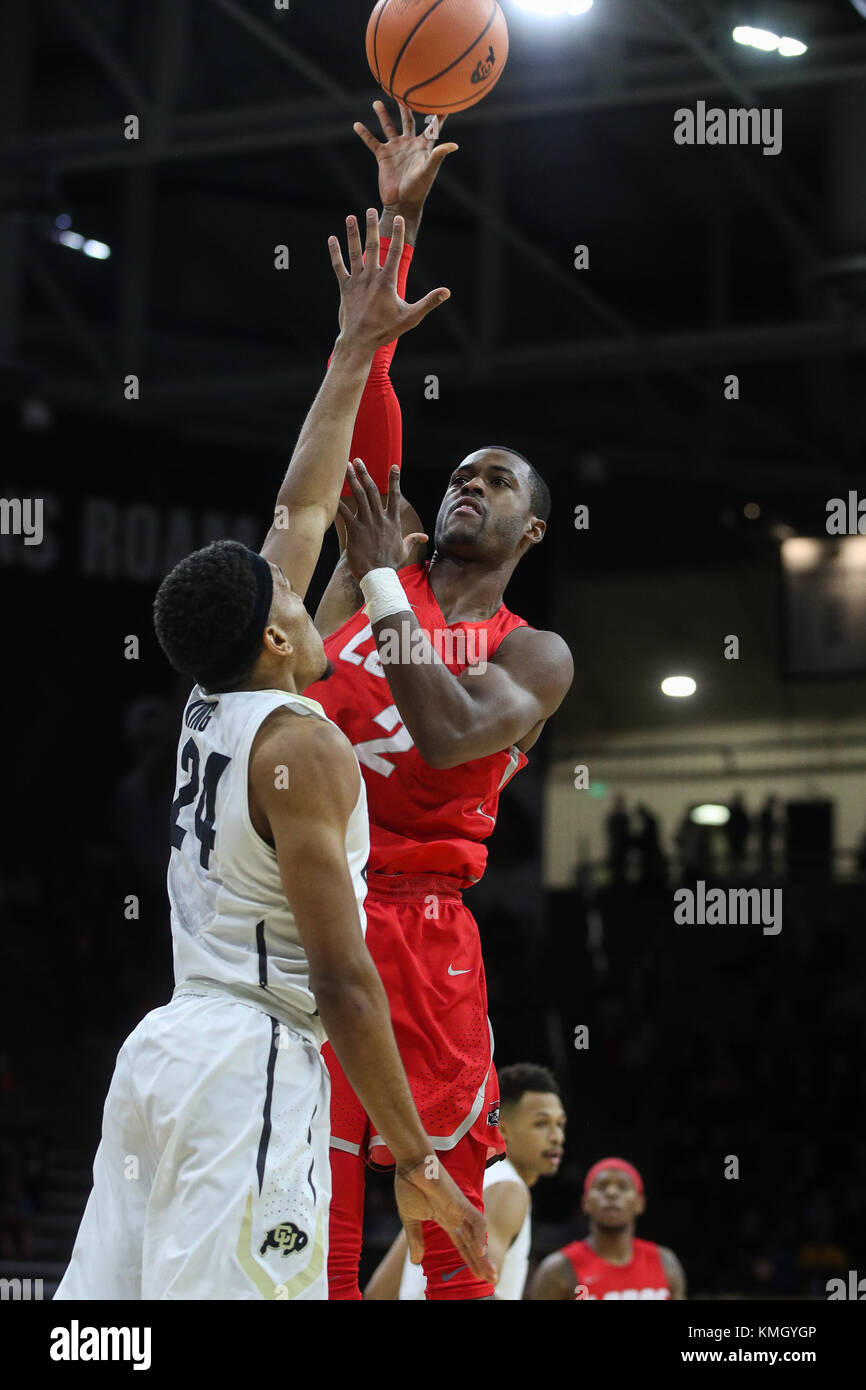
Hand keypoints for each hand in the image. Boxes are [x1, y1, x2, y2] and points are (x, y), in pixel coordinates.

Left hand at [329, 210, 448, 351]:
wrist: (360, 341)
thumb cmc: (386, 330)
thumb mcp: (411, 317)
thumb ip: (429, 302)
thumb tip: (447, 292)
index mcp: (387, 282)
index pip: (395, 252)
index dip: (397, 234)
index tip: (398, 219)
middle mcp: (371, 278)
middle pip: (372, 246)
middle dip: (372, 227)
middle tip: (371, 209)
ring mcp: (356, 281)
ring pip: (354, 253)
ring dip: (352, 234)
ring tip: (350, 217)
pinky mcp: (344, 288)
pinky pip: (338, 266)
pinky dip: (335, 253)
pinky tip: (332, 239)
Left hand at [338, 462, 426, 579]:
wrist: (379, 576)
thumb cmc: (390, 565)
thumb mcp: (404, 550)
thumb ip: (412, 539)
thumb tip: (424, 536)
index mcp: (393, 522)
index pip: (395, 496)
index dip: (395, 480)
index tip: (394, 466)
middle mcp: (381, 519)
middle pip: (373, 490)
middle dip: (365, 473)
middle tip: (358, 460)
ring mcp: (368, 524)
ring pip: (360, 496)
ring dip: (352, 480)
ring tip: (346, 467)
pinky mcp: (355, 531)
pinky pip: (345, 513)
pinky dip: (337, 502)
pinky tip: (330, 492)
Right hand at [354, 100, 456, 221]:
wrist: (401, 203)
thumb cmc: (418, 189)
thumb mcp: (428, 171)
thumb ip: (438, 155)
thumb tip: (454, 145)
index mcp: (422, 146)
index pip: (432, 126)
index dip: (438, 114)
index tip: (442, 99)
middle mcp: (408, 144)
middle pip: (407, 120)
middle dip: (405, 107)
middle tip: (403, 91)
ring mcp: (395, 149)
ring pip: (388, 127)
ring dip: (382, 115)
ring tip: (376, 102)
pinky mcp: (382, 156)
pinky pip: (372, 141)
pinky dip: (364, 133)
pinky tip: (356, 125)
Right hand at [394, 1153, 496, 1286]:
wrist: (410, 1165)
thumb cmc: (409, 1187)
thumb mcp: (410, 1220)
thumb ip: (416, 1240)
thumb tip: (416, 1263)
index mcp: (446, 1220)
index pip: (463, 1245)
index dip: (470, 1261)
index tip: (478, 1277)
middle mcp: (456, 1217)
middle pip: (473, 1244)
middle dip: (482, 1263)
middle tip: (492, 1280)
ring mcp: (459, 1210)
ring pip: (478, 1235)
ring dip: (484, 1255)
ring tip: (489, 1273)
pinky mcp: (459, 1202)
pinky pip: (475, 1220)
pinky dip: (478, 1235)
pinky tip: (480, 1251)